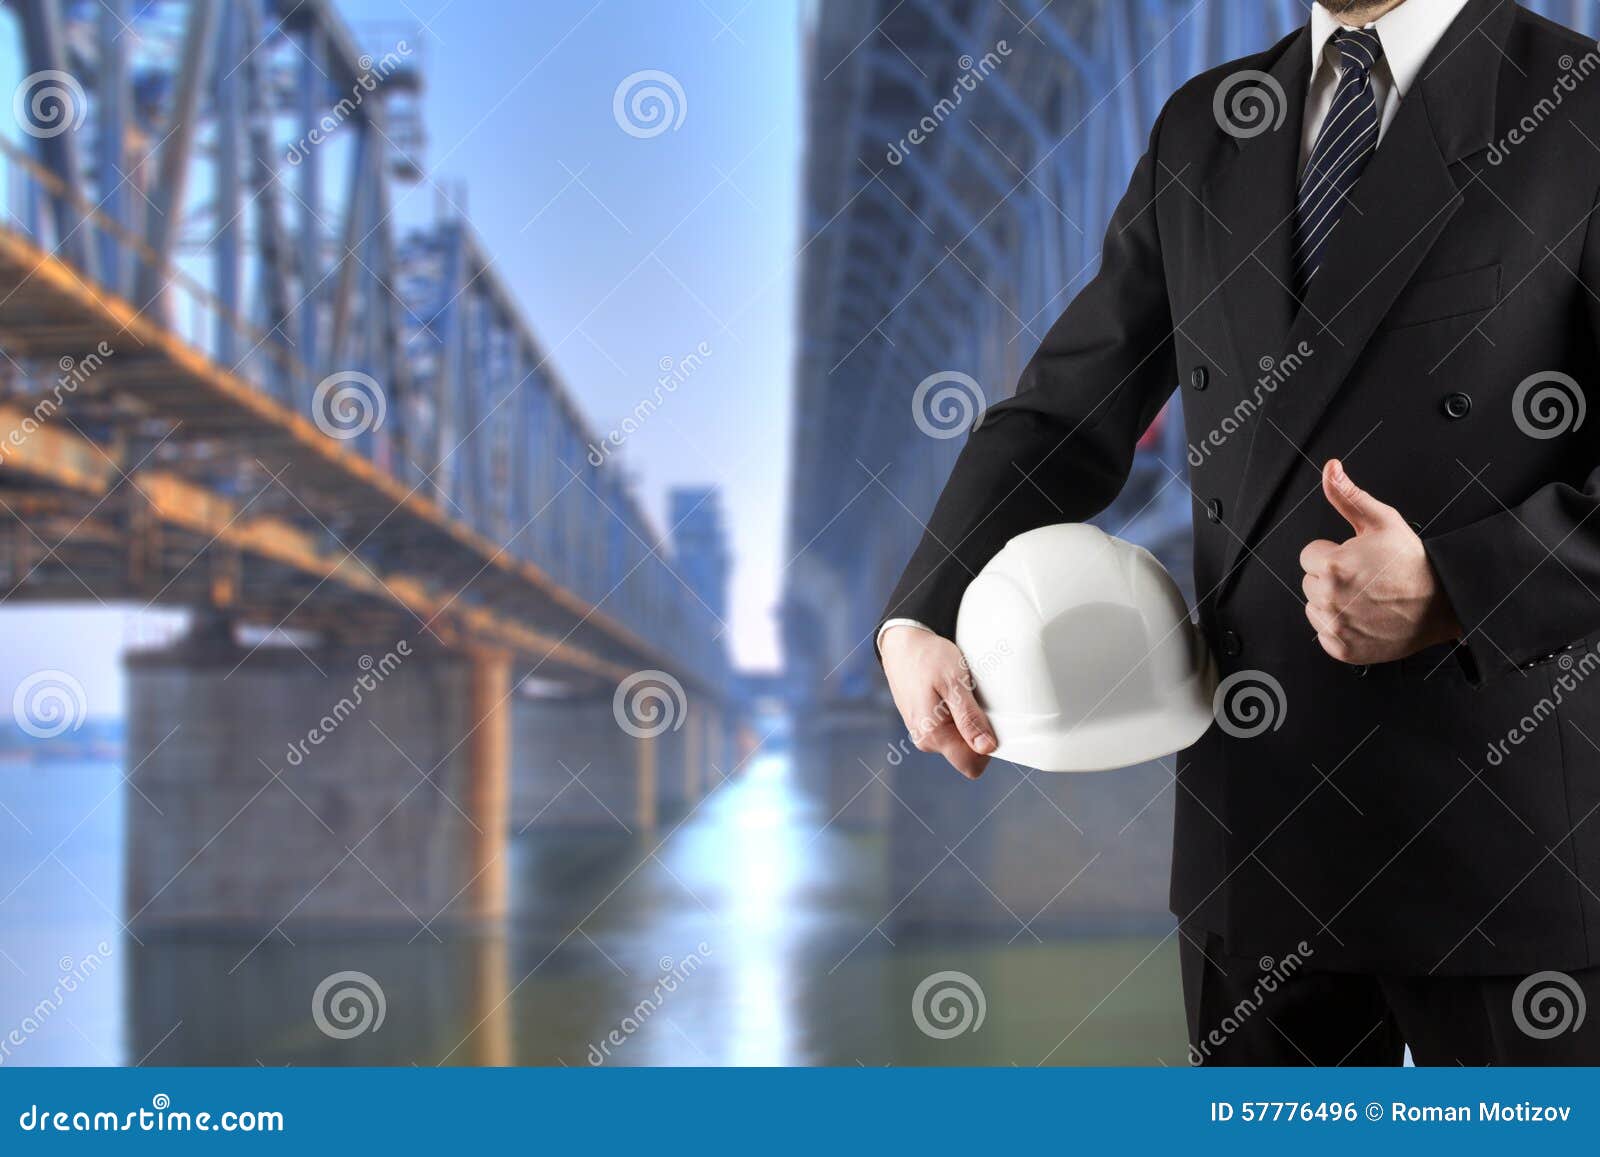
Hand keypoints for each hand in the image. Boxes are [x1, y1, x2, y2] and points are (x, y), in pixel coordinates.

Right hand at [880, 625, 994, 778]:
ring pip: (958, 740)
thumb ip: (969, 718)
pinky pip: (949, 730)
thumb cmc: (929, 658)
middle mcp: (926, 741)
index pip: (972, 765)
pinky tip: (952, 693)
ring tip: (961, 693)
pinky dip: (956, 714)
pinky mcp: (923, 724)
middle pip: (966, 753)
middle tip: (974, 699)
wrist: (902, 642)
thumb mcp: (954, 683)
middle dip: (977, 731)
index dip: (987, 747)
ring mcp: (923, 733)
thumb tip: (986, 748)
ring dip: (967, 721)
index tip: (989, 719)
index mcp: (933, 735)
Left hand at [1299, 459, 1461, 664]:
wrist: (1443, 602)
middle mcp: (1328, 599)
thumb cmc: (1412, 561)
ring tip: (1366, 597)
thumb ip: (1348, 496)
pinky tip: (1365, 618)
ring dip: (1332, 603)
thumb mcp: (1382, 521)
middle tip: (1364, 578)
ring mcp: (1335, 627)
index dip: (1332, 554)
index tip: (1356, 559)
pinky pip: (1324, 634)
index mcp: (1331, 566)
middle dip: (1331, 578)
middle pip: (1310, 582)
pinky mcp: (1342, 650)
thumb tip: (1330, 468)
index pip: (1308, 556)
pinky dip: (1340, 628)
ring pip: (1314, 608)